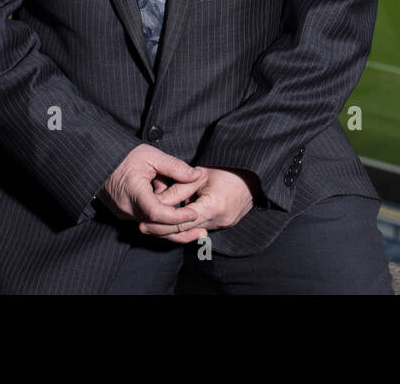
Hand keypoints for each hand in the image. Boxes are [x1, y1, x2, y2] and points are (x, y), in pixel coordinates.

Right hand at [98, 144, 208, 242]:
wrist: (99, 161)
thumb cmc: (124, 156)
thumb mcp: (151, 155)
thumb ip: (175, 166)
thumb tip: (196, 175)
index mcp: (133, 192)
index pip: (156, 213)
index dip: (176, 217)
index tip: (193, 214)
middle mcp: (128, 208)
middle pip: (156, 226)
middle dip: (179, 229)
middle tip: (201, 231)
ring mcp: (125, 213)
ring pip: (152, 227)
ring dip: (172, 229)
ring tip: (195, 230)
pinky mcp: (125, 214)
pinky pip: (146, 222)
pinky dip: (162, 223)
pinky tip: (178, 220)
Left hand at [138, 166, 258, 240]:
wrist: (256, 172)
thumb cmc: (229, 167)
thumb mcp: (201, 174)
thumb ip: (179, 189)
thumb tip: (158, 202)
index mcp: (214, 206)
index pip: (181, 222)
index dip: (161, 224)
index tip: (143, 222)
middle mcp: (220, 220)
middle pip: (185, 230)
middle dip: (164, 229)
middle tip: (143, 226)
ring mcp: (225, 224)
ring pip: (194, 230)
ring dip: (177, 226)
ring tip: (156, 223)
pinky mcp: (226, 223)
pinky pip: (203, 226)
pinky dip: (190, 223)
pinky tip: (177, 217)